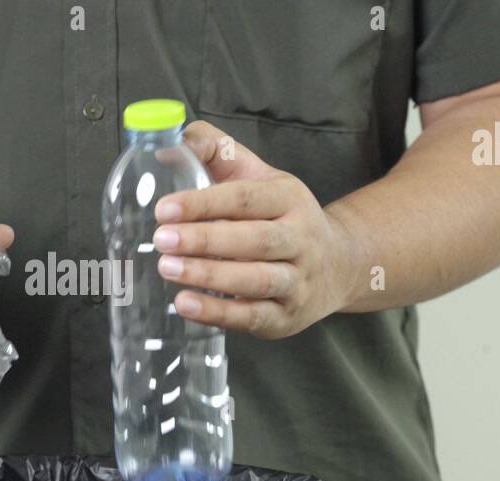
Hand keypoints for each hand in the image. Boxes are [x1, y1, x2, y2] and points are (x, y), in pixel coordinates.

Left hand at [152, 122, 363, 337]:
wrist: (338, 266)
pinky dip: (218, 313)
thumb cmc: (280, 217)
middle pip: (254, 240)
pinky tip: (185, 305)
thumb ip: (217, 152)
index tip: (164, 208)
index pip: (246, 199)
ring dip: (210, 277)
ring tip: (167, 269)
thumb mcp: (258, 177)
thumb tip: (170, 144)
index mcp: (289, 199)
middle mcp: (300, 239)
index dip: (204, 203)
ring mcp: (297, 281)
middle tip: (161, 240)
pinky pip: (253, 317)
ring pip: (256, 280)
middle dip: (205, 240)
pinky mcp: (286, 317)